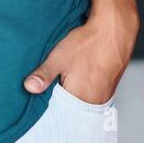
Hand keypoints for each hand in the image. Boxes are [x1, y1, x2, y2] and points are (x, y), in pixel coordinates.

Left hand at [22, 9, 138, 104]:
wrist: (115, 29)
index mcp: (81, 99)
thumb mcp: (59, 57)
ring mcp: (105, 94)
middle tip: (55, 86)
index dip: (51, 106)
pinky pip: (94, 94)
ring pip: (83, 100)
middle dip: (62, 101)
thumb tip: (28, 88)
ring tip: (69, 79)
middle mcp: (96, 101)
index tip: (43, 99)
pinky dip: (85, 88)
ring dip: (74, 94)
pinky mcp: (110, 85)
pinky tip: (81, 75)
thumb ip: (44, 74)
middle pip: (73, 108)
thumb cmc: (87, 42)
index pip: (61, 113)